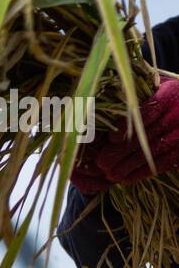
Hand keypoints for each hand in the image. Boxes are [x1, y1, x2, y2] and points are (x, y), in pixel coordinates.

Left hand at [71, 79, 178, 194]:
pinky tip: (124, 179)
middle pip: (144, 136)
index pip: (144, 112)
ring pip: (149, 153)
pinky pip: (159, 165)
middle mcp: (177, 113)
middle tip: (101, 163)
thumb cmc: (166, 98)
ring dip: (126, 167)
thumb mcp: (157, 88)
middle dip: (119, 152)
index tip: (110, 139)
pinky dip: (140, 173)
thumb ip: (136, 95)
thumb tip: (96, 104)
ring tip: (109, 174)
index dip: (125, 127)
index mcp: (169, 93)